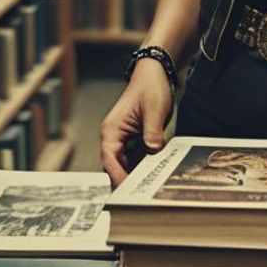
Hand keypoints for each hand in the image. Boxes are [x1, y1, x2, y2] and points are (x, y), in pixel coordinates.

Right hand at [99, 59, 173, 186]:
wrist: (157, 72)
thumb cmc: (150, 86)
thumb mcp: (154, 109)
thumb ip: (152, 132)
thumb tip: (154, 152)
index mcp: (112, 130)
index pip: (109, 158)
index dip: (117, 175)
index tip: (127, 189)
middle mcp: (115, 136)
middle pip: (117, 166)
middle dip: (128, 178)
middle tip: (141, 194)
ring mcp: (125, 139)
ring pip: (128, 164)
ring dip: (138, 172)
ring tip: (150, 185)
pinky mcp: (136, 139)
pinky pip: (138, 157)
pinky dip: (145, 164)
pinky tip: (156, 170)